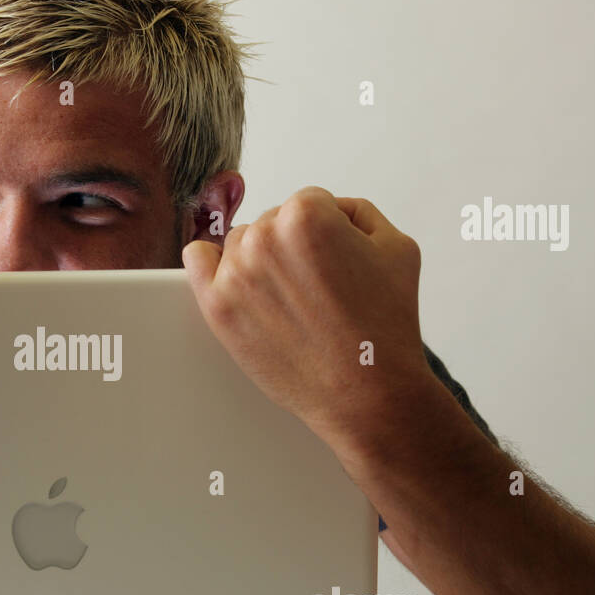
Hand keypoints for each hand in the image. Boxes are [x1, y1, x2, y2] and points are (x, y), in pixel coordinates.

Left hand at [181, 186, 432, 453]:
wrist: (365, 392)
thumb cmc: (384, 326)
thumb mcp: (397, 247)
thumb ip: (358, 212)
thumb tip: (330, 209)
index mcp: (308, 215)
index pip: (310, 202)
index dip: (330, 230)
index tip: (337, 261)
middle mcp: (265, 237)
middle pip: (273, 222)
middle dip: (294, 248)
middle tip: (318, 288)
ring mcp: (236, 273)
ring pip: (241, 243)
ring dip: (261, 260)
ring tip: (292, 299)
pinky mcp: (217, 306)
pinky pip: (197, 260)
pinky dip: (210, 262)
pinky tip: (230, 276)